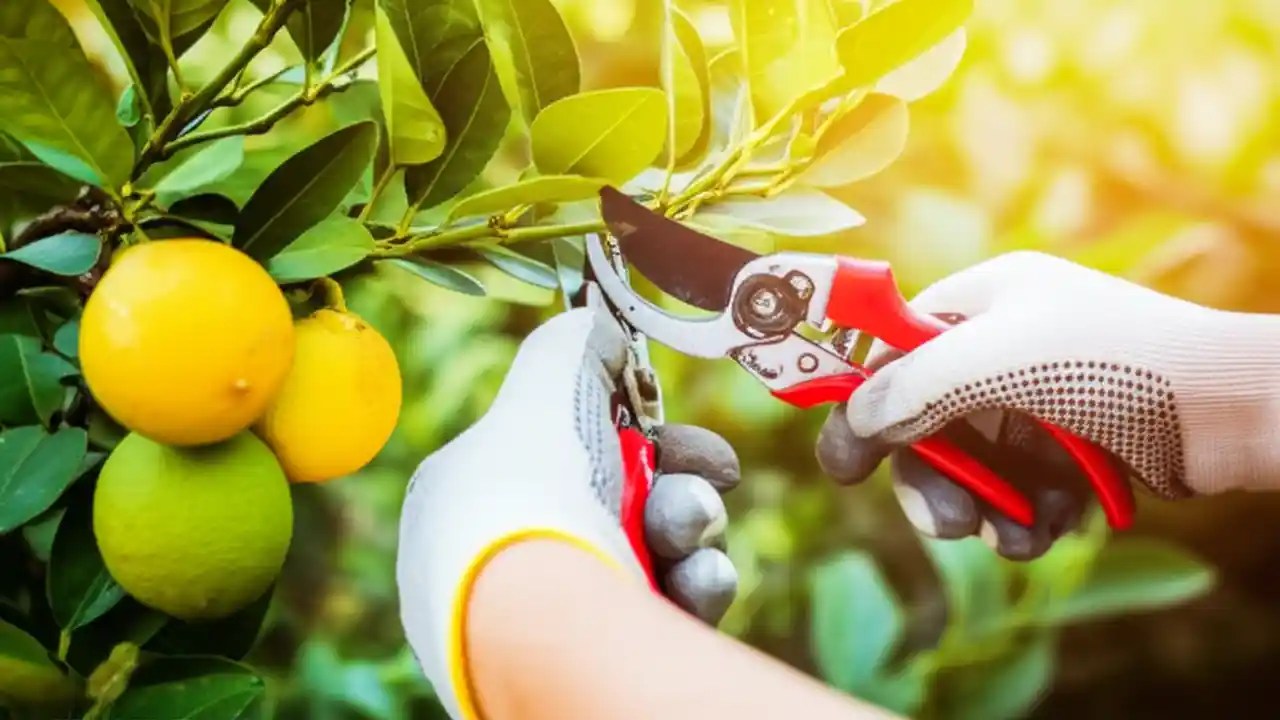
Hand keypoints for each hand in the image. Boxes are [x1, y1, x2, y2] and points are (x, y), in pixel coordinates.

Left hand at [396, 305, 739, 718]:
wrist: (537, 630)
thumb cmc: (532, 501)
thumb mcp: (546, 392)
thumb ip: (569, 348)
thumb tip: (592, 324)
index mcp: (463, 494)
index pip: (556, 447)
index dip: (630, 430)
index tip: (678, 432)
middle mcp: (492, 561)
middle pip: (611, 502)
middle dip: (674, 486)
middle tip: (713, 480)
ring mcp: (534, 622)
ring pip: (641, 556)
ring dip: (686, 531)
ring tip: (693, 537)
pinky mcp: (578, 668)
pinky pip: (650, 613)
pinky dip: (686, 590)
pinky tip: (700, 581)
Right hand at [816, 251, 1279, 558]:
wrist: (1236, 409)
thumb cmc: (1116, 363)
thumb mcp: (996, 362)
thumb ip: (911, 386)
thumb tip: (850, 424)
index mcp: (983, 302)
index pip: (892, 347)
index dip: (861, 402)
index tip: (842, 464)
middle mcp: (1004, 348)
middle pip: (924, 419)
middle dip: (931, 477)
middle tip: (943, 522)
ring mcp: (1038, 400)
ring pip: (971, 467)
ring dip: (982, 509)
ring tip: (1011, 536)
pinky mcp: (1071, 449)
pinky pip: (1017, 490)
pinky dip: (1027, 517)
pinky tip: (1053, 529)